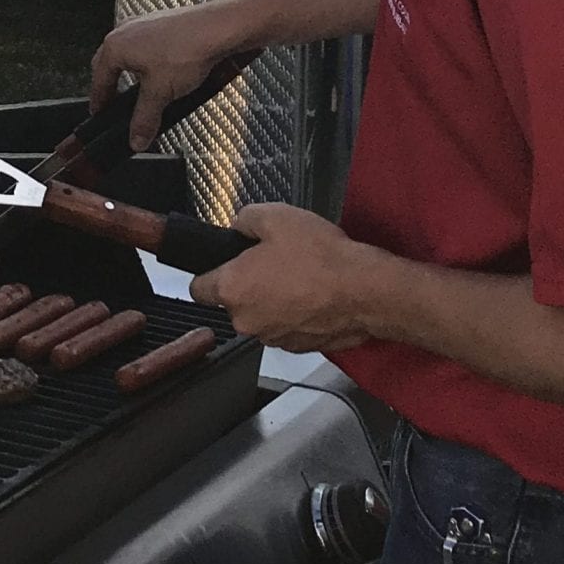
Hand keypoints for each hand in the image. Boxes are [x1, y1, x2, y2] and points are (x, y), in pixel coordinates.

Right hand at [90, 5, 235, 150]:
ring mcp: (144, 24)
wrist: (218, 29)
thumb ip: (144, 119)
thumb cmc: (187, 48)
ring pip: (129, 53)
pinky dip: (148, 63)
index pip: (99, 80)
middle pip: (110, 64)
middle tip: (115, 104)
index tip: (99, 113)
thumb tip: (136, 137)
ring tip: (141, 92)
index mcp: (115, 46)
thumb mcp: (160, 94)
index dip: (99, 101)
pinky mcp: (163, 23)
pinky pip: (147, 46)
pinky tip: (163, 75)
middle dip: (111, 85)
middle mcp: (126, 31)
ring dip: (131, 73)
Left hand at [192, 202, 390, 349]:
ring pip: (262, 316)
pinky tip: (315, 296)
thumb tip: (239, 226)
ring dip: (273, 301)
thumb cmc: (321, 257)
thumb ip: (245, 219)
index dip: (208, 273)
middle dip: (248, 285)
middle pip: (233, 302)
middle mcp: (246, 319)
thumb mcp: (277, 216)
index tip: (222, 265)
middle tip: (273, 262)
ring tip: (300, 278)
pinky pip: (287, 328)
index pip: (197, 288)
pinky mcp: (298, 347)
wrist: (365, 291)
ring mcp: (272, 337)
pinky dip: (296, 315)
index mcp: (232, 288)